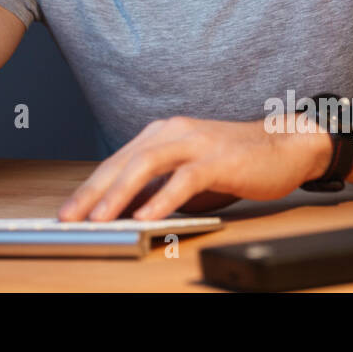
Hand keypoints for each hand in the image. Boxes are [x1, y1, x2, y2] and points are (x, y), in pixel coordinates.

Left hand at [57, 116, 332, 221]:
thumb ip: (157, 187)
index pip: (116, 161)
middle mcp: (172, 131)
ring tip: (100, 219)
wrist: (284, 145)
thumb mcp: (187, 174)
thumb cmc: (235, 161)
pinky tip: (147, 215)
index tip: (68, 210)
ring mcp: (195, 143)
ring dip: (119, 195)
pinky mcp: (218, 159)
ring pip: (146, 165)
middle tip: (69, 217)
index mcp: (161, 133)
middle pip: (123, 162)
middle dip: (92, 192)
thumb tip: (124, 212)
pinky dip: (163, 199)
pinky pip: (185, 179)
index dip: (89, 187)